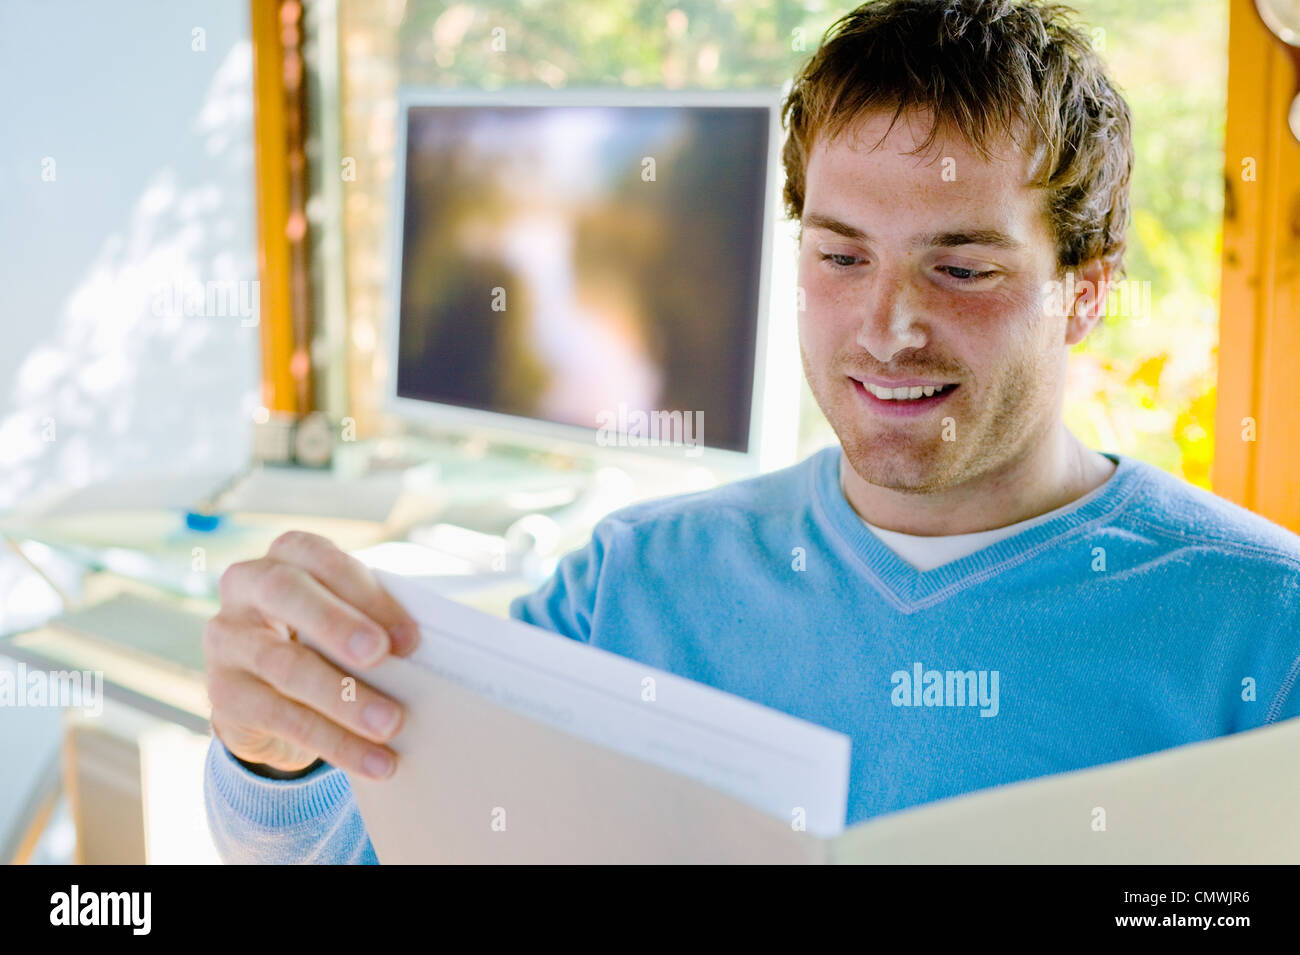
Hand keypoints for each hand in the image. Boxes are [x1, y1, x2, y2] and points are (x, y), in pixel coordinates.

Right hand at [203, 530, 419, 779]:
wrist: (270, 696)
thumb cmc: (325, 639)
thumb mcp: (345, 619)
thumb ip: (372, 621)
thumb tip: (417, 652)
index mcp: (288, 555)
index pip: (321, 559)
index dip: (365, 593)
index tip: (409, 637)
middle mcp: (247, 586)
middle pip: (286, 594)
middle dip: (338, 624)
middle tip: (382, 656)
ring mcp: (228, 639)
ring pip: (285, 665)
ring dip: (344, 698)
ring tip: (390, 723)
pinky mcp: (223, 694)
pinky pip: (280, 718)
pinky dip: (334, 742)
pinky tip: (373, 760)